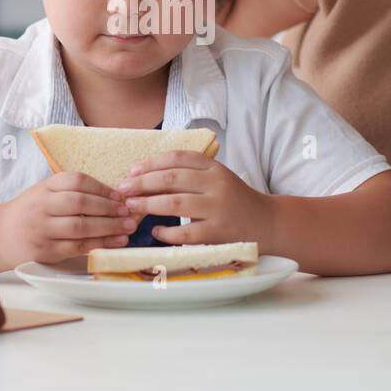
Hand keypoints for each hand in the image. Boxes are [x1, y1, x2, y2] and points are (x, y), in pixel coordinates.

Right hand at [0, 172, 136, 264]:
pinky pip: (77, 247)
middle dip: (109, 208)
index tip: (120, 195)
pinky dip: (100, 244)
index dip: (102, 188)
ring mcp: (42, 229)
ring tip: (128, 228)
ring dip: (109, 227)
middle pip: (81, 203)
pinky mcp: (45, 251)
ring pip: (81, 227)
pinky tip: (116, 242)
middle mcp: (42, 206)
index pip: (77, 181)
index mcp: (44, 187)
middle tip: (129, 211)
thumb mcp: (44, 192)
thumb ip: (71, 191)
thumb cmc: (28, 212)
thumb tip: (113, 196)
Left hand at [115, 151, 272, 246]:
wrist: (266, 223)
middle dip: (142, 183)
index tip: (133, 170)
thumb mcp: (215, 179)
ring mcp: (217, 208)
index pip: (178, 158)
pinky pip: (185, 233)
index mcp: (214, 168)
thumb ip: (189, 176)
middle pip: (172, 178)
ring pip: (175, 203)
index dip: (151, 163)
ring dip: (148, 204)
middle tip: (123, 189)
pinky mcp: (218, 233)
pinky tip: (155, 231)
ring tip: (132, 206)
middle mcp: (216, 184)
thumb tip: (145, 178)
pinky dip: (166, 232)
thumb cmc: (234, 200)